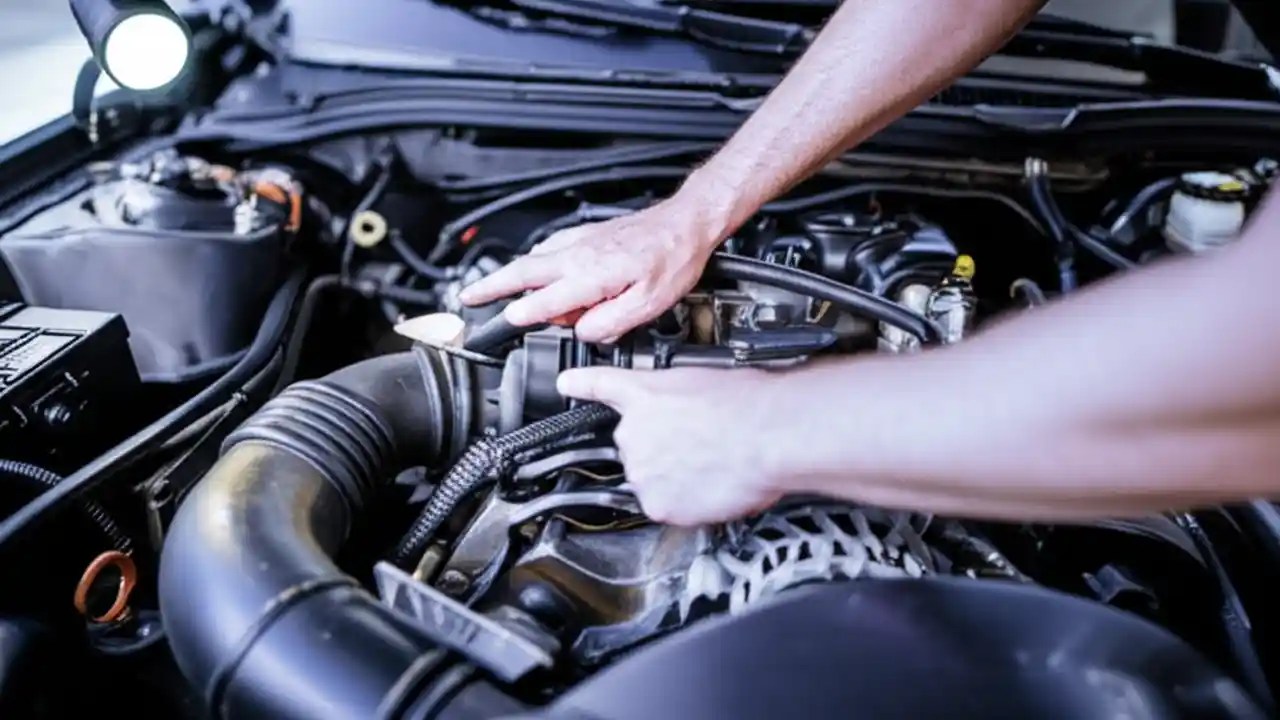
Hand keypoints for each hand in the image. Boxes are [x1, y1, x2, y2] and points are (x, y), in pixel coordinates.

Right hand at [457, 195, 724, 342]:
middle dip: (491, 284)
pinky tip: (530, 269)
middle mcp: (579, 255)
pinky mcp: (585, 234)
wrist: (685, 224)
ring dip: (509, 274)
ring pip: (534, 258)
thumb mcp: (649, 304)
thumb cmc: (672, 260)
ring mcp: (580, 241)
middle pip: (524, 271)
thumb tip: (586, 332)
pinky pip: (549, 248)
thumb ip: (611, 323)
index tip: (506, 320)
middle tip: (467, 296)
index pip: (547, 300)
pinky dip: (532, 260)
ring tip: (488, 288)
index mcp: (592, 275)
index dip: (525, 313)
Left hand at [557, 365, 785, 524]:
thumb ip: (679, 398)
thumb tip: (685, 409)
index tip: (566, 385)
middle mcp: (632, 433)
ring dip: (674, 477)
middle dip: (662, 449)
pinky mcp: (658, 506)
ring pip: (652, 479)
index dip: (580, 386)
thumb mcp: (705, 380)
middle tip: (700, 445)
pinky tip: (712, 485)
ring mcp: (641, 472)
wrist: (767, 435)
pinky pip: (668, 507)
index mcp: (644, 395)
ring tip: (711, 465)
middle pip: (637, 446)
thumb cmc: (748, 404)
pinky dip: (687, 503)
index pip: (600, 386)